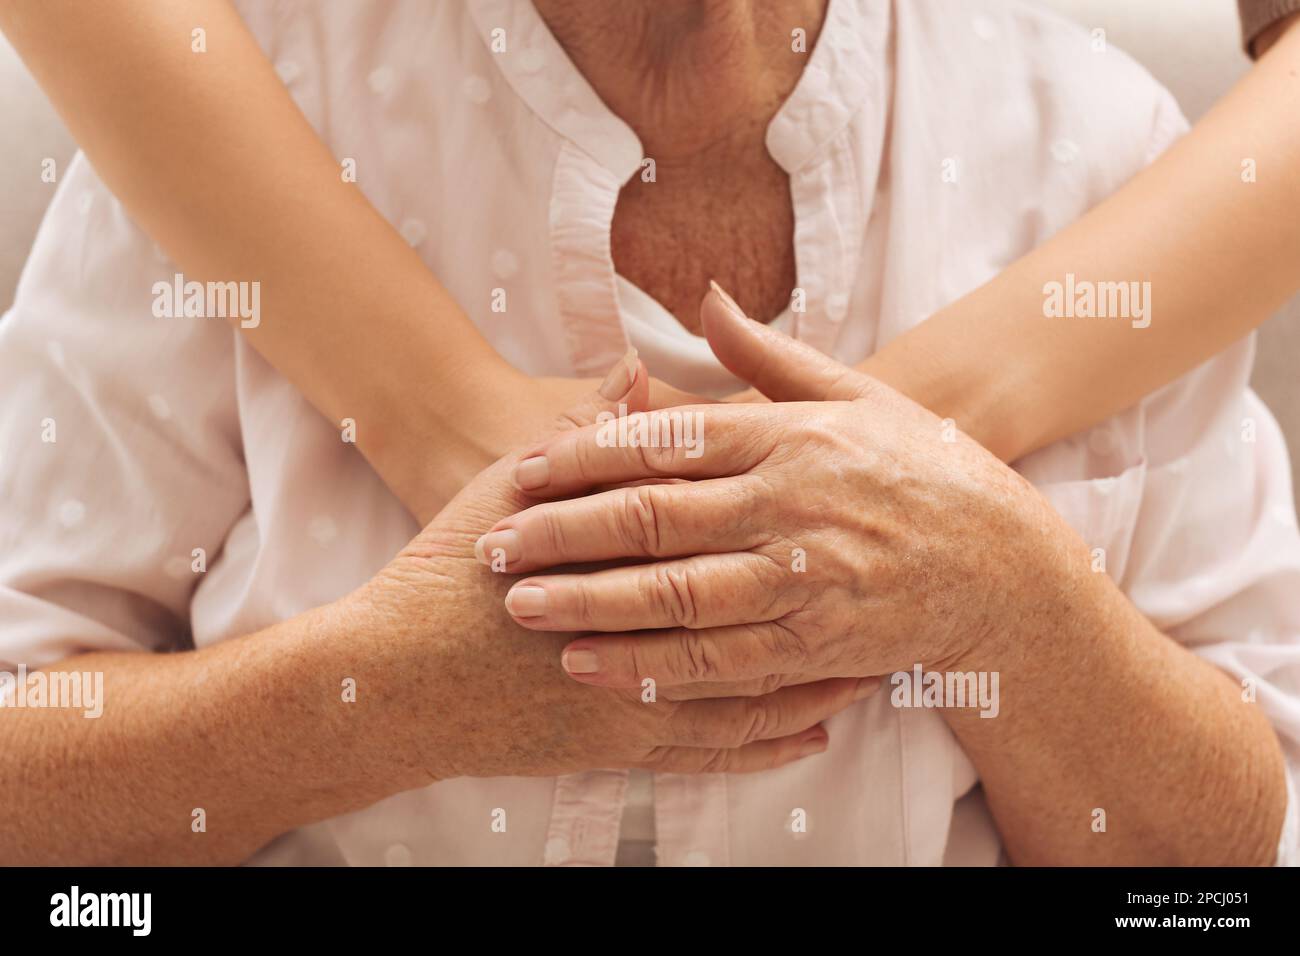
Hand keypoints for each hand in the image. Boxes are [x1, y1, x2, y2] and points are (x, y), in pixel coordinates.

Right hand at [347, 349, 873, 783]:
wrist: (393, 678)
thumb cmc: (448, 575)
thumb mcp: (510, 486)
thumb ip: (586, 435)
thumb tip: (637, 373)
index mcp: (625, 543)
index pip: (729, 525)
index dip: (795, 512)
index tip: (854, 500)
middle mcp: (645, 619)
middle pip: (763, 605)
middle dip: (832, 601)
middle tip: (895, 585)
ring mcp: (640, 687)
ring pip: (754, 685)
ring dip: (819, 678)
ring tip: (876, 666)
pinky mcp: (623, 744)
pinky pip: (716, 749)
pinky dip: (769, 744)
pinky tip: (811, 735)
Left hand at [474, 287, 1073, 692]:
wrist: (1005, 566)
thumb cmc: (921, 470)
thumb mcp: (855, 396)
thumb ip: (767, 356)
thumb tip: (703, 297)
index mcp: (787, 436)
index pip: (663, 440)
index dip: (582, 457)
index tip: (520, 473)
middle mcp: (789, 504)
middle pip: (652, 518)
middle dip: (561, 534)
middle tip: (492, 547)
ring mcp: (805, 578)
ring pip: (675, 595)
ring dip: (589, 604)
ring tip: (520, 609)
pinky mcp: (818, 644)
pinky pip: (720, 662)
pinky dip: (651, 667)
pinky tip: (591, 668)